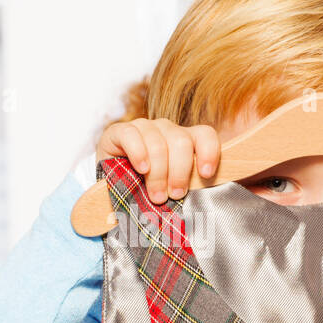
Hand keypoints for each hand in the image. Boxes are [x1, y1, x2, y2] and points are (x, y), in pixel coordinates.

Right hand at [96, 118, 220, 204]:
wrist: (113, 188)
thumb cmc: (148, 190)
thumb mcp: (172, 188)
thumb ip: (190, 186)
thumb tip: (207, 195)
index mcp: (185, 139)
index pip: (205, 134)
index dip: (209, 152)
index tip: (206, 174)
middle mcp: (166, 129)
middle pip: (181, 142)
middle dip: (179, 172)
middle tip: (175, 195)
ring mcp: (143, 127)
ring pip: (158, 143)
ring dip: (158, 173)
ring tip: (157, 196)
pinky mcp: (119, 131)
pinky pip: (132, 135)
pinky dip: (138, 153)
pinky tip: (141, 169)